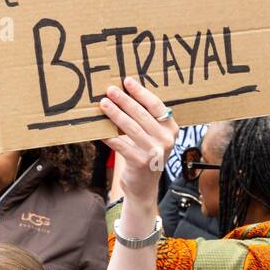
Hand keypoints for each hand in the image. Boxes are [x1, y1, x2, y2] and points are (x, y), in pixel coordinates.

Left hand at [100, 77, 177, 213]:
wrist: (144, 187)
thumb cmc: (145, 155)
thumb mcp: (152, 137)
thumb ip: (145, 119)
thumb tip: (124, 93)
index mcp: (171, 128)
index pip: (156, 105)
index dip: (140, 92)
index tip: (127, 81)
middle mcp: (166, 140)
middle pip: (141, 114)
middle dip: (123, 100)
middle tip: (110, 90)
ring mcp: (154, 152)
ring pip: (130, 127)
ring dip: (114, 114)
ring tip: (103, 104)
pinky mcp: (140, 162)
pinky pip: (120, 144)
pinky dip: (108, 135)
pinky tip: (98, 128)